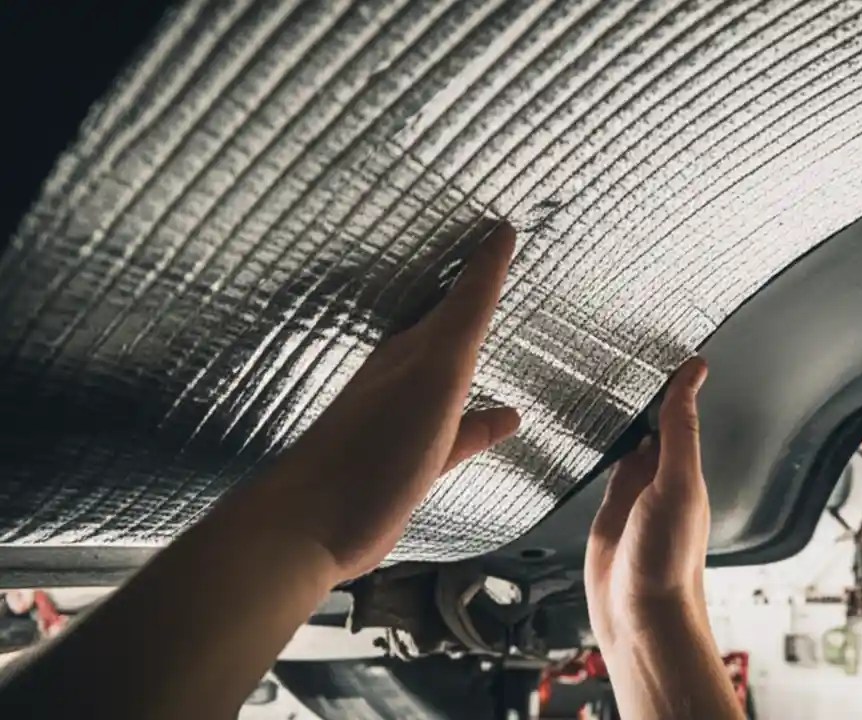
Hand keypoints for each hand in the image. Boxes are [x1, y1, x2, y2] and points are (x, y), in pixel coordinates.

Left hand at [254, 223, 519, 581]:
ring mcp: (406, 422)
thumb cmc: (378, 445)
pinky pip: (456, 430)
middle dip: (476, 303)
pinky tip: (503, 423)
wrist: (315, 525)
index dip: (485, 265)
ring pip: (452, 380)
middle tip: (506, 272)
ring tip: (506, 346)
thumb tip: (499, 240)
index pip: (460, 296)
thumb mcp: (435, 374)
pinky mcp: (409, 464)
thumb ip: (467, 316)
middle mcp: (407, 377)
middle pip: (449, 331)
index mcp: (413, 351)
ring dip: (476, 361)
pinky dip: (479, 421)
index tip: (507, 229)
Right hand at [585, 357, 710, 648]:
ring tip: (605, 381)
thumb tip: (692, 377)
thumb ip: (679, 431)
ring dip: (619, 419)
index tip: (662, 346)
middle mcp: (660, 478)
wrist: (640, 617)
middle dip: (641, 394)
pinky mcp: (606, 510)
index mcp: (684, 468)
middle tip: (625, 353)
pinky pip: (603, 470)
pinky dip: (598, 449)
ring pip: (626, 443)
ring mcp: (632, 494)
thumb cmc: (668, 561)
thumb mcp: (677, 483)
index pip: (678, 411)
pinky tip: (589, 434)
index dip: (671, 381)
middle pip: (651, 424)